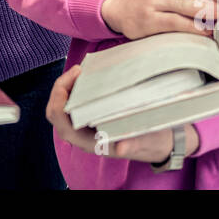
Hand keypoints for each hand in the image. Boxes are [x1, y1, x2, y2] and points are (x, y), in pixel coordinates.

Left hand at [45, 64, 198, 160]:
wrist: (162, 142)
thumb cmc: (152, 141)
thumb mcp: (146, 140)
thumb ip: (133, 143)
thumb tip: (122, 147)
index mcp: (91, 143)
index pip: (62, 124)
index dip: (60, 101)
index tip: (73, 80)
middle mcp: (84, 134)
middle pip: (57, 112)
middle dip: (61, 88)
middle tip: (78, 70)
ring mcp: (86, 125)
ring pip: (64, 105)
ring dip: (68, 86)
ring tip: (82, 70)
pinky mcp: (92, 115)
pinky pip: (75, 101)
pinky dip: (77, 87)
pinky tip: (89, 75)